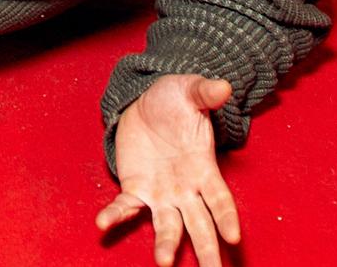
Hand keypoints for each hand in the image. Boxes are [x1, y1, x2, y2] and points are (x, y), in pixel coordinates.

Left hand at [99, 74, 244, 264]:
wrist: (146, 104)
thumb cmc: (176, 101)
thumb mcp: (189, 91)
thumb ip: (205, 92)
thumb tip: (222, 86)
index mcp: (204, 168)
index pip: (220, 198)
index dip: (226, 217)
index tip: (233, 238)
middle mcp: (186, 188)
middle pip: (200, 224)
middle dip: (207, 249)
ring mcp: (161, 193)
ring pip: (167, 226)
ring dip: (165, 244)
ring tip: (163, 262)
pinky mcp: (136, 189)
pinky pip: (126, 207)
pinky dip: (116, 216)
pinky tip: (103, 224)